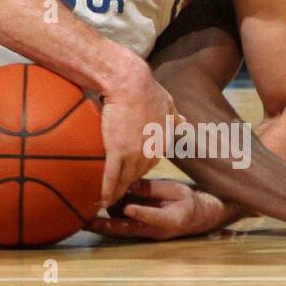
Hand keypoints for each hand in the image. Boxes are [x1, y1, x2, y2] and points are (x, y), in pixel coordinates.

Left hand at [88, 178, 229, 239]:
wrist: (194, 217)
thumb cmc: (186, 201)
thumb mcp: (176, 190)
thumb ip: (154, 189)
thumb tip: (131, 186)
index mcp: (170, 219)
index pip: (154, 217)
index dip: (141, 212)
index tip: (128, 207)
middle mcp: (155, 230)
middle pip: (129, 230)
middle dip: (108, 227)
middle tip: (89, 222)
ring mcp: (146, 232)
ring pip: (121, 230)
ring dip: (104, 224)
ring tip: (84, 217)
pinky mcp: (139, 229)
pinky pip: (121, 227)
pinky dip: (107, 222)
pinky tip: (92, 215)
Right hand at [97, 48, 177, 206]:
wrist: (129, 82)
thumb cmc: (146, 88)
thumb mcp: (167, 102)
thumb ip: (175, 115)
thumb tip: (184, 120)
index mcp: (162, 141)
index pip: (151, 162)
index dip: (139, 169)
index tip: (131, 175)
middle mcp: (151, 151)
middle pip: (138, 174)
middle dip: (129, 185)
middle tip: (118, 193)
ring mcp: (134, 153)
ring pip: (125, 180)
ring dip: (118, 193)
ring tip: (109, 203)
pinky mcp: (117, 151)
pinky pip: (112, 176)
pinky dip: (107, 190)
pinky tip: (101, 201)